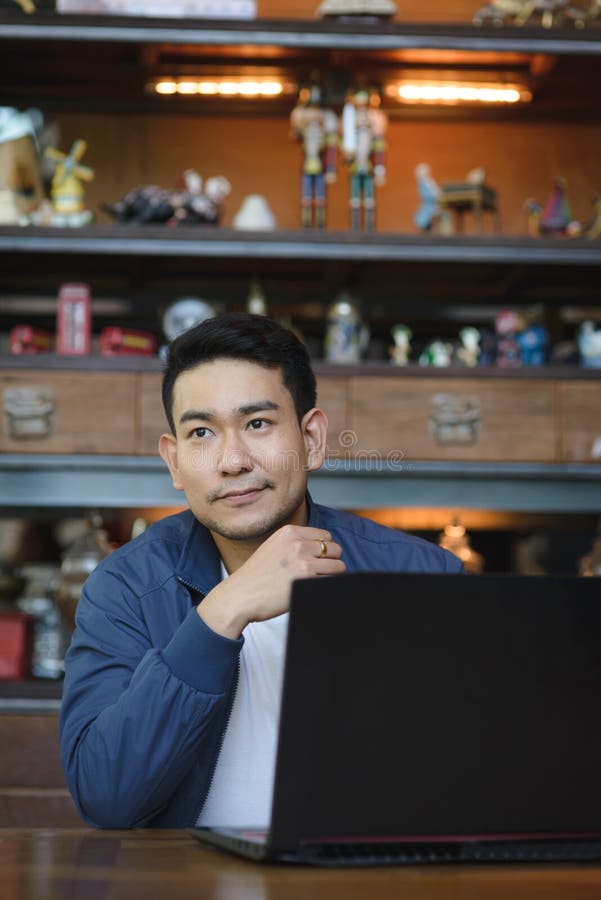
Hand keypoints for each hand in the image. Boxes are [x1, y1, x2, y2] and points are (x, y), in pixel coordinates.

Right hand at [197, 525, 344, 638]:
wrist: (239, 596)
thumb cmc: (255, 576)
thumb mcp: (273, 547)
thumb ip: (295, 543)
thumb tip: (321, 548)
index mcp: (289, 532)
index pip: (325, 536)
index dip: (326, 550)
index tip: (319, 560)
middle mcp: (297, 544)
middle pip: (335, 549)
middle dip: (332, 561)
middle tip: (320, 573)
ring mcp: (303, 562)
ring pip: (338, 566)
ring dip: (332, 575)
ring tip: (318, 582)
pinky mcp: (306, 580)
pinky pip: (331, 581)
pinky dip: (327, 586)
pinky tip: (313, 590)